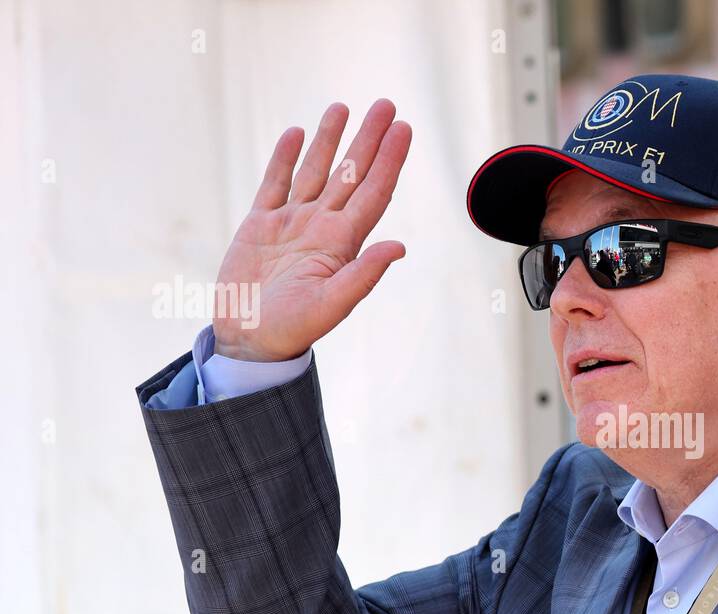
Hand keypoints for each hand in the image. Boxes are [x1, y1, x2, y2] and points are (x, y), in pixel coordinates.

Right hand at [212, 99, 411, 361]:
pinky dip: (285, 158)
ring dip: (330, 139)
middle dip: (368, 139)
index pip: (373, 192)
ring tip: (343, 107)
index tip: (405, 129)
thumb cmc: (293, 329)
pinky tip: (297, 134)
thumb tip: (400, 246)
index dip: (389, 160)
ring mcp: (292, 223)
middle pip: (350, 173)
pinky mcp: (260, 225)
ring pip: (315, 171)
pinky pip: (275, 183)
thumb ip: (364, 274)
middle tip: (386, 105)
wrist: (250, 341)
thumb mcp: (332, 304)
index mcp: (342, 243)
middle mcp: (322, 227)